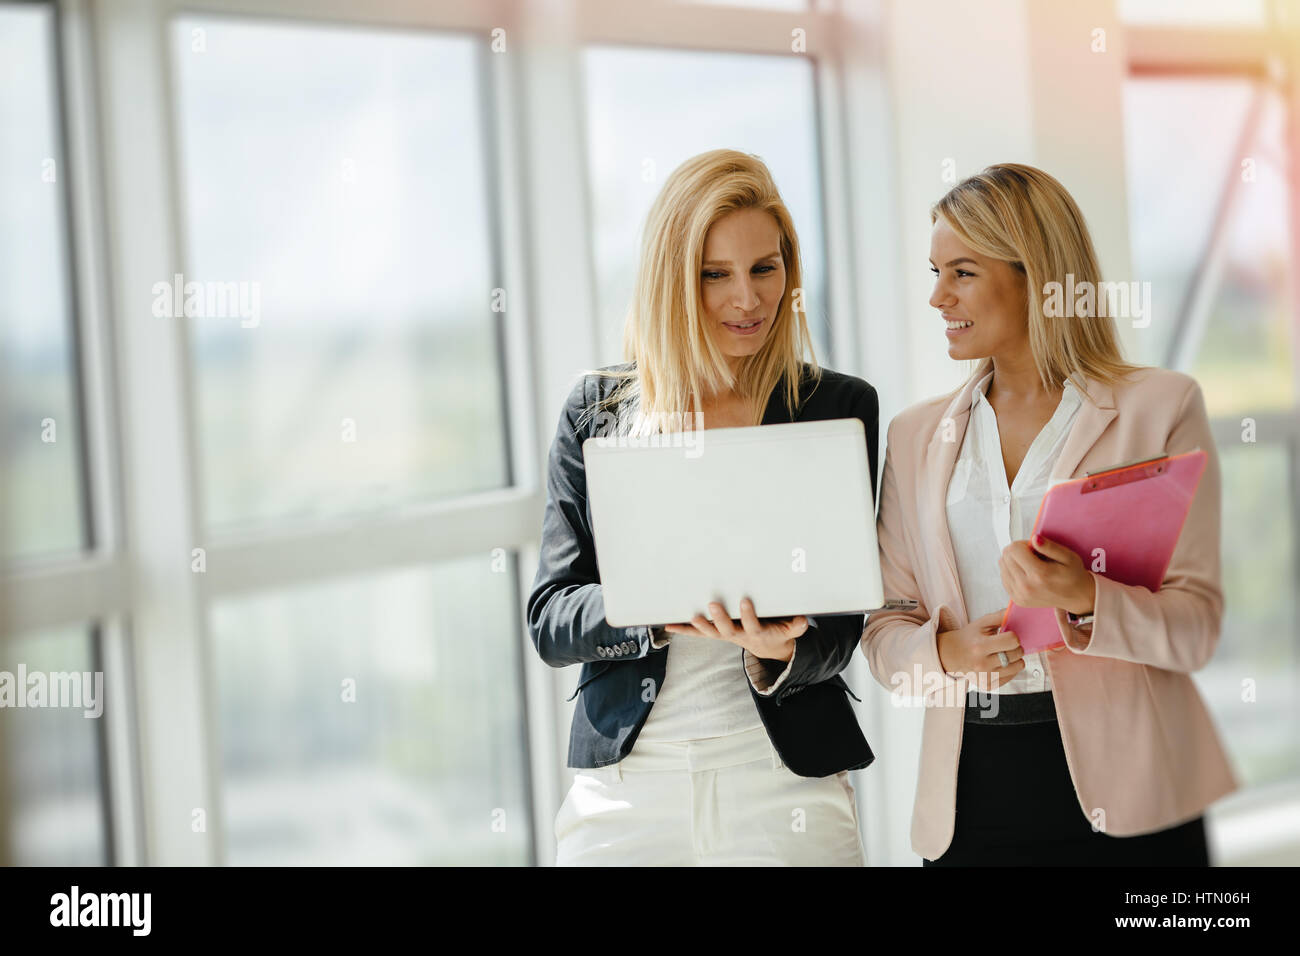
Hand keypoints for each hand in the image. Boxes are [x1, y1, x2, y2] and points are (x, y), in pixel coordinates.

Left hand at [663, 598, 807, 661]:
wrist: (767, 647)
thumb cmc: (778, 631)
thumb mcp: (790, 631)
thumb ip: (796, 626)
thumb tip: (802, 620)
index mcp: (757, 633)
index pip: (753, 624)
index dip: (748, 615)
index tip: (744, 601)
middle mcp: (738, 635)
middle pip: (727, 629)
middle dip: (720, 618)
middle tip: (713, 604)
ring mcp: (725, 635)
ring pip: (710, 632)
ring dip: (699, 625)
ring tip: (691, 615)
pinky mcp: (715, 634)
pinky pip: (697, 634)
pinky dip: (683, 630)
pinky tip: (669, 625)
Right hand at [936, 608, 1024, 689]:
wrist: (952, 655)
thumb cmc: (969, 637)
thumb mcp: (982, 623)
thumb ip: (1001, 616)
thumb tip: (1019, 612)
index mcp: (980, 646)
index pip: (1012, 640)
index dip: (1013, 636)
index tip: (1008, 635)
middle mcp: (982, 664)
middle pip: (1016, 654)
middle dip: (1016, 647)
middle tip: (1008, 644)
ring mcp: (985, 677)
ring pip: (1018, 667)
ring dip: (1016, 659)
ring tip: (1006, 654)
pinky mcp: (988, 685)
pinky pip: (1012, 677)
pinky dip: (1011, 669)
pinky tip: (1001, 663)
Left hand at [999, 534, 1094, 614]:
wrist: (1076, 597)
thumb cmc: (1073, 574)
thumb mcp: (1068, 557)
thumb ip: (1050, 547)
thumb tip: (1033, 539)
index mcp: (1039, 574)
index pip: (1014, 549)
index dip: (1023, 544)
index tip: (1034, 548)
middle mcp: (1026, 587)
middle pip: (1006, 556)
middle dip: (1017, 551)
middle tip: (1033, 556)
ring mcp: (1020, 595)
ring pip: (1002, 566)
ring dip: (1013, 561)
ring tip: (1030, 565)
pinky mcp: (1016, 599)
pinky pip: (1004, 577)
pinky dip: (1012, 571)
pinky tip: (1026, 573)